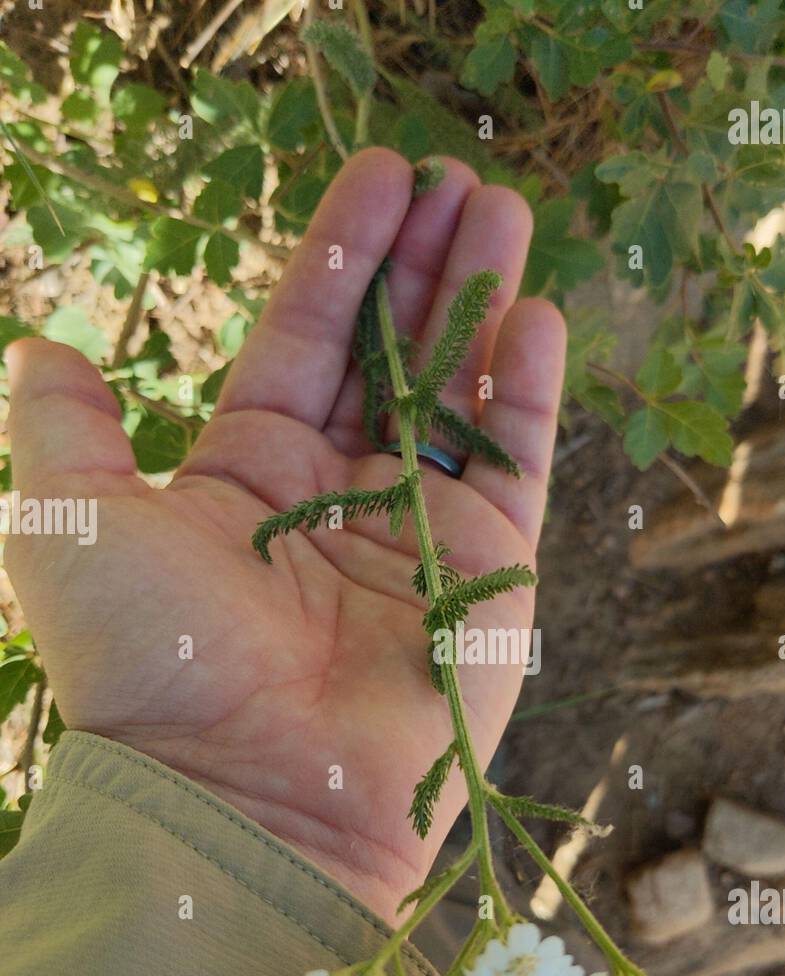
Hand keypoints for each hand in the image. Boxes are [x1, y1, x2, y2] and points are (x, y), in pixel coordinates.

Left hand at [4, 148, 565, 924]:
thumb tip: (42, 349)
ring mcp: (421, 534)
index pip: (305, 339)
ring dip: (482, 302)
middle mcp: (339, 497)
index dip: (342, 256)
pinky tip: (537, 311)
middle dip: (424, 262)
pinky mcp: (491, 577)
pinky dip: (527, 390)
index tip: (381, 173)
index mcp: (250, 477)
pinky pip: (513, 466)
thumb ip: (64, 432)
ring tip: (504, 207)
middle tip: (459, 174)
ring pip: (458, 394)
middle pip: (392, 354)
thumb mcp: (70, 526)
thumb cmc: (152, 665)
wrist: (246, 795)